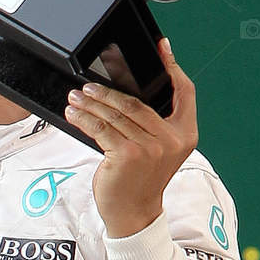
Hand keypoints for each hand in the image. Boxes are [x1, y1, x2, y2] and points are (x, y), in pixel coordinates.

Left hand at [64, 38, 197, 238]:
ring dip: (91, 104)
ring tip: (75, 97)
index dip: (173, 67)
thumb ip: (151, 124)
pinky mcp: (128, 154)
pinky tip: (74, 114)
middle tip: (87, 85)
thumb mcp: (157, 149)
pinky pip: (101, 128)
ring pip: (115, 114)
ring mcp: (151, 147)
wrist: (133, 213)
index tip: (162, 47)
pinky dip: (84, 119)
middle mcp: (172, 139)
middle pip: (137, 101)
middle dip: (108, 90)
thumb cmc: (140, 179)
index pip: (184, 92)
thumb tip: (126, 92)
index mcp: (186, 133)